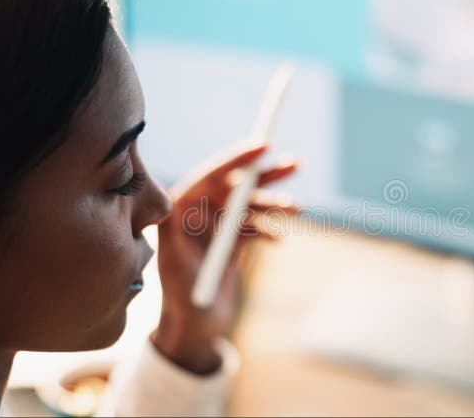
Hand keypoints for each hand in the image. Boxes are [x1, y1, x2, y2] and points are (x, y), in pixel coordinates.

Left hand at [152, 143, 296, 373]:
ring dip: (274, 204)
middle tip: (296, 163)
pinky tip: (278, 240)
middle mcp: (198, 214)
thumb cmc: (181, 301)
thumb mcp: (177, 267)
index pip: (211, 175)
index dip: (237, 158)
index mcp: (181, 211)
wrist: (196, 329)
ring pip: (250, 204)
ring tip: (296, 208)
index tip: (264, 145)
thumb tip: (183, 204)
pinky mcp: (231, 241)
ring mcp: (217, 227)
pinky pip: (256, 225)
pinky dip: (270, 228)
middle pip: (235, 183)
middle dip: (265, 174)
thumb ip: (180, 237)